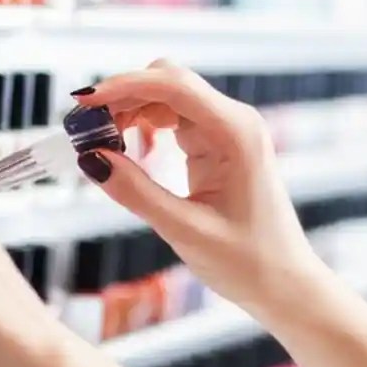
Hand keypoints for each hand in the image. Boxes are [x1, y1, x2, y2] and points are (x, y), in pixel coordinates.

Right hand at [73, 60, 328, 313]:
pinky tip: (123, 149)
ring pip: (166, 98)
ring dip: (129, 111)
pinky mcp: (216, 146)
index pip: (173, 86)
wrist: (284, 284)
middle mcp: (234, 122)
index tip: (84, 103)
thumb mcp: (184, 230)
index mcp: (236, 134)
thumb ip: (136, 192)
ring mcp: (226, 131)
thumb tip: (90, 159)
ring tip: (97, 142)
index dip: (124, 86)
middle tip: (83, 129)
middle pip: (167, 82)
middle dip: (122, 97)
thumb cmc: (248, 262)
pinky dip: (143, 127)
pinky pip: (172, 120)